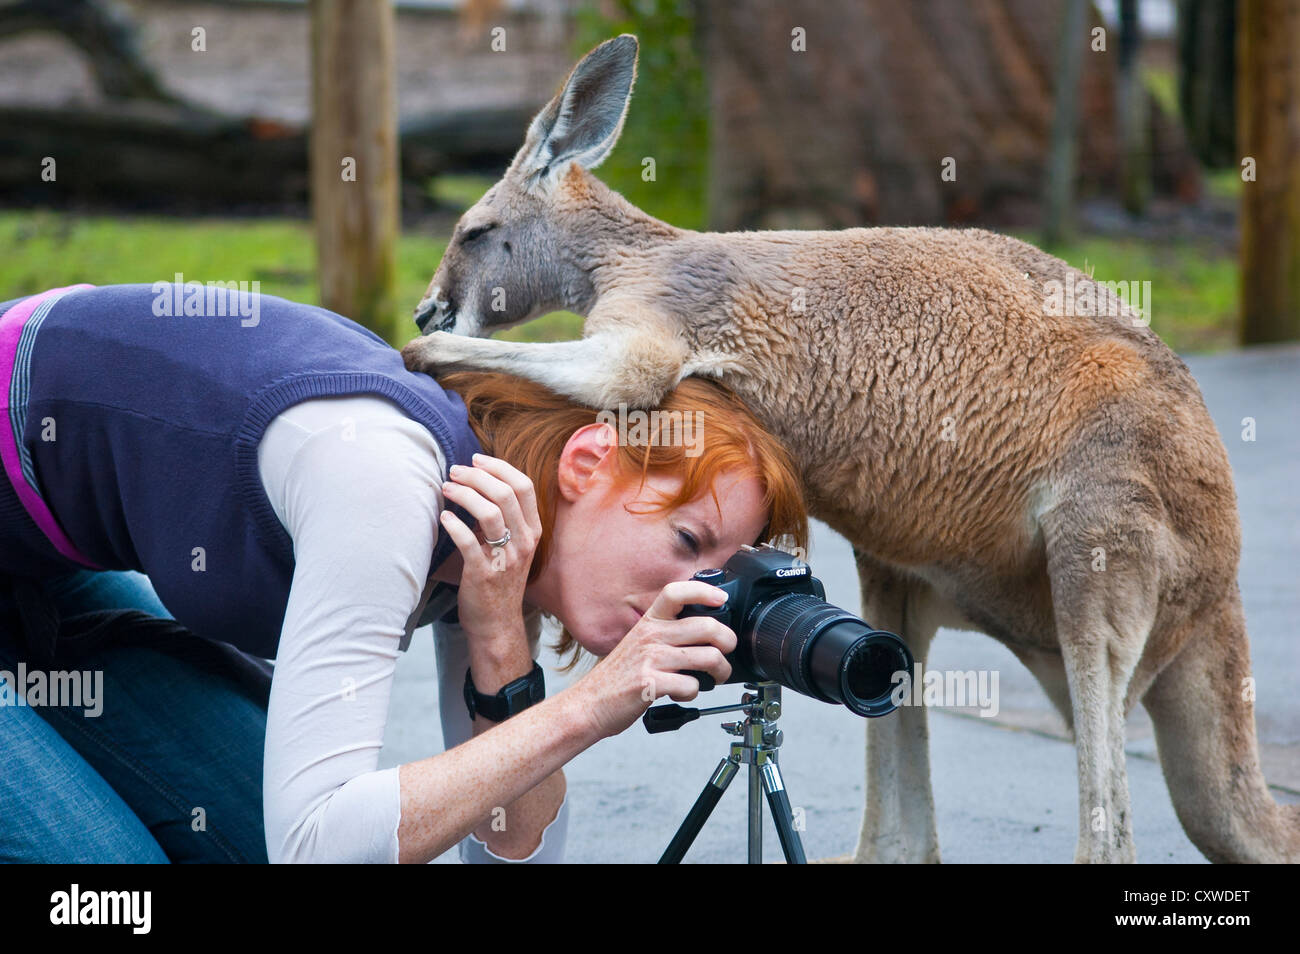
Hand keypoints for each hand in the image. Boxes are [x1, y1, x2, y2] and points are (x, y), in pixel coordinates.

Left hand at [437, 453, 542, 647]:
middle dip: (476, 476)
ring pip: (490, 512)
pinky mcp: (484, 573)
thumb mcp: (512, 546)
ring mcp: (506, 558)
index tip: (476, 460)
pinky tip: (443, 517)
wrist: (496, 623)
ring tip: (446, 488)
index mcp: (533, 530)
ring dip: (464, 494)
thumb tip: (479, 483)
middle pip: (506, 493)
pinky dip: (454, 525)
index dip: (499, 467)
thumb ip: (504, 518)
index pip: (524, 486)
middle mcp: (524, 541)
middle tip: (455, 471)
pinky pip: (469, 543)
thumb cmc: (499, 580)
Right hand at [570, 580, 736, 739]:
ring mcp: (651, 658)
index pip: (676, 593)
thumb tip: (706, 632)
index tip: (721, 598)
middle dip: (728, 642)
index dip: (703, 591)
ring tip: (716, 677)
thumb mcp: (639, 642)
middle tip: (727, 653)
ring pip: (708, 657)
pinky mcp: (651, 683)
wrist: (590, 703)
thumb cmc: (618, 675)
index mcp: (649, 622)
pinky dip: (695, 693)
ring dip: (721, 671)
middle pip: (706, 626)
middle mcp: (651, 636)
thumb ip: (666, 633)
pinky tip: (684, 693)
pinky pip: (692, 685)